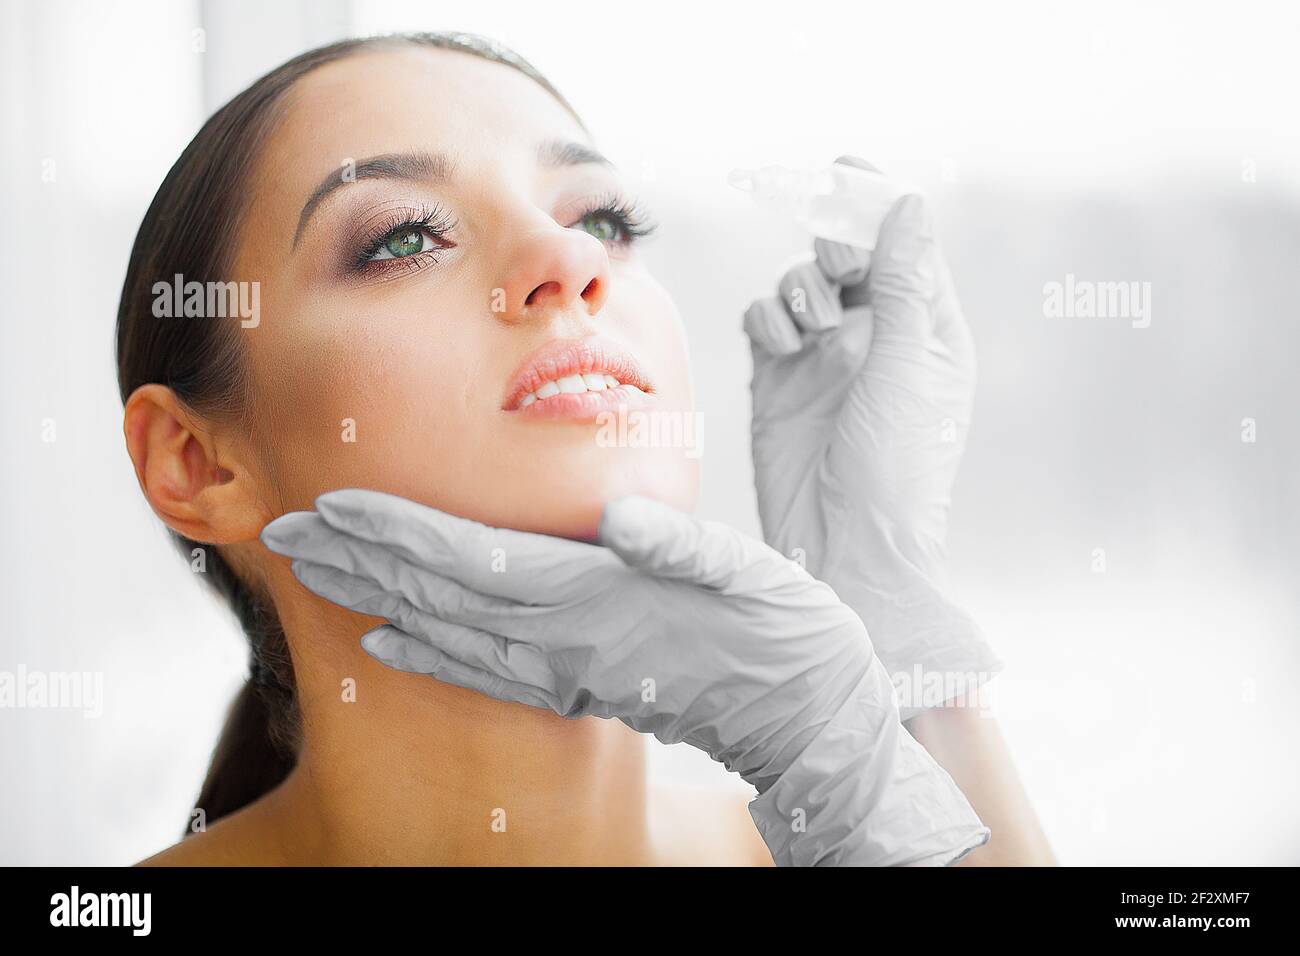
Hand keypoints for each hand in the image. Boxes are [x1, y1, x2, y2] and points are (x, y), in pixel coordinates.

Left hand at [260, 489, 988, 863]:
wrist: (806, 716)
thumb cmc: (785, 633)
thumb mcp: (749, 575)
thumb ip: (679, 547)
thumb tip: (618, 516)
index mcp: (601, 596)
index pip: (474, 557)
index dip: (398, 531)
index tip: (333, 506)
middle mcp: (568, 637)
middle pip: (441, 593)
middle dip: (360, 558)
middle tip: (288, 527)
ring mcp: (568, 668)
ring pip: (449, 630)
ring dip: (376, 598)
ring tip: (319, 571)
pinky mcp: (579, 686)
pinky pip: (485, 673)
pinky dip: (428, 655)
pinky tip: (387, 642)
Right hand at [743, 156, 1000, 715]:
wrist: (846, 547)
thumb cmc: (899, 467)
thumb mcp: (910, 366)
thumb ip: (905, 282)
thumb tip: (908, 203)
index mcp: (927, 329)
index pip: (904, 245)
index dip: (876, 206)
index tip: (847, 170)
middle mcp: (876, 336)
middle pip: (848, 256)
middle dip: (835, 245)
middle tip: (834, 260)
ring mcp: (824, 358)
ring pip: (801, 283)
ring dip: (802, 289)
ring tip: (816, 332)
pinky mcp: (778, 379)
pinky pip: (764, 320)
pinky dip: (769, 318)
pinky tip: (783, 347)